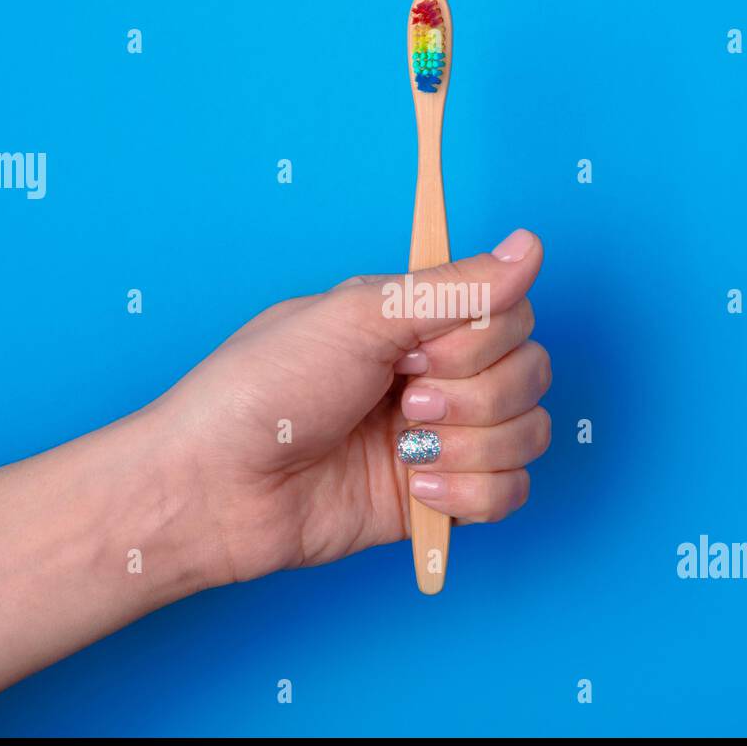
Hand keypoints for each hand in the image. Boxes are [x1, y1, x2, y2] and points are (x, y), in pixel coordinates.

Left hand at [147, 228, 549, 585]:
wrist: (216, 488)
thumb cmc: (264, 390)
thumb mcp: (357, 318)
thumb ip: (454, 287)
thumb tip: (529, 245)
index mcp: (415, 322)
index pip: (512, 314)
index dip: (483, 339)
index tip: (416, 352)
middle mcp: (436, 375)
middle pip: (530, 374)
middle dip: (476, 395)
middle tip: (407, 402)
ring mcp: (440, 440)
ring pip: (528, 435)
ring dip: (473, 447)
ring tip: (406, 451)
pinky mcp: (438, 500)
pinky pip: (510, 494)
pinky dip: (472, 495)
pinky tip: (419, 490)